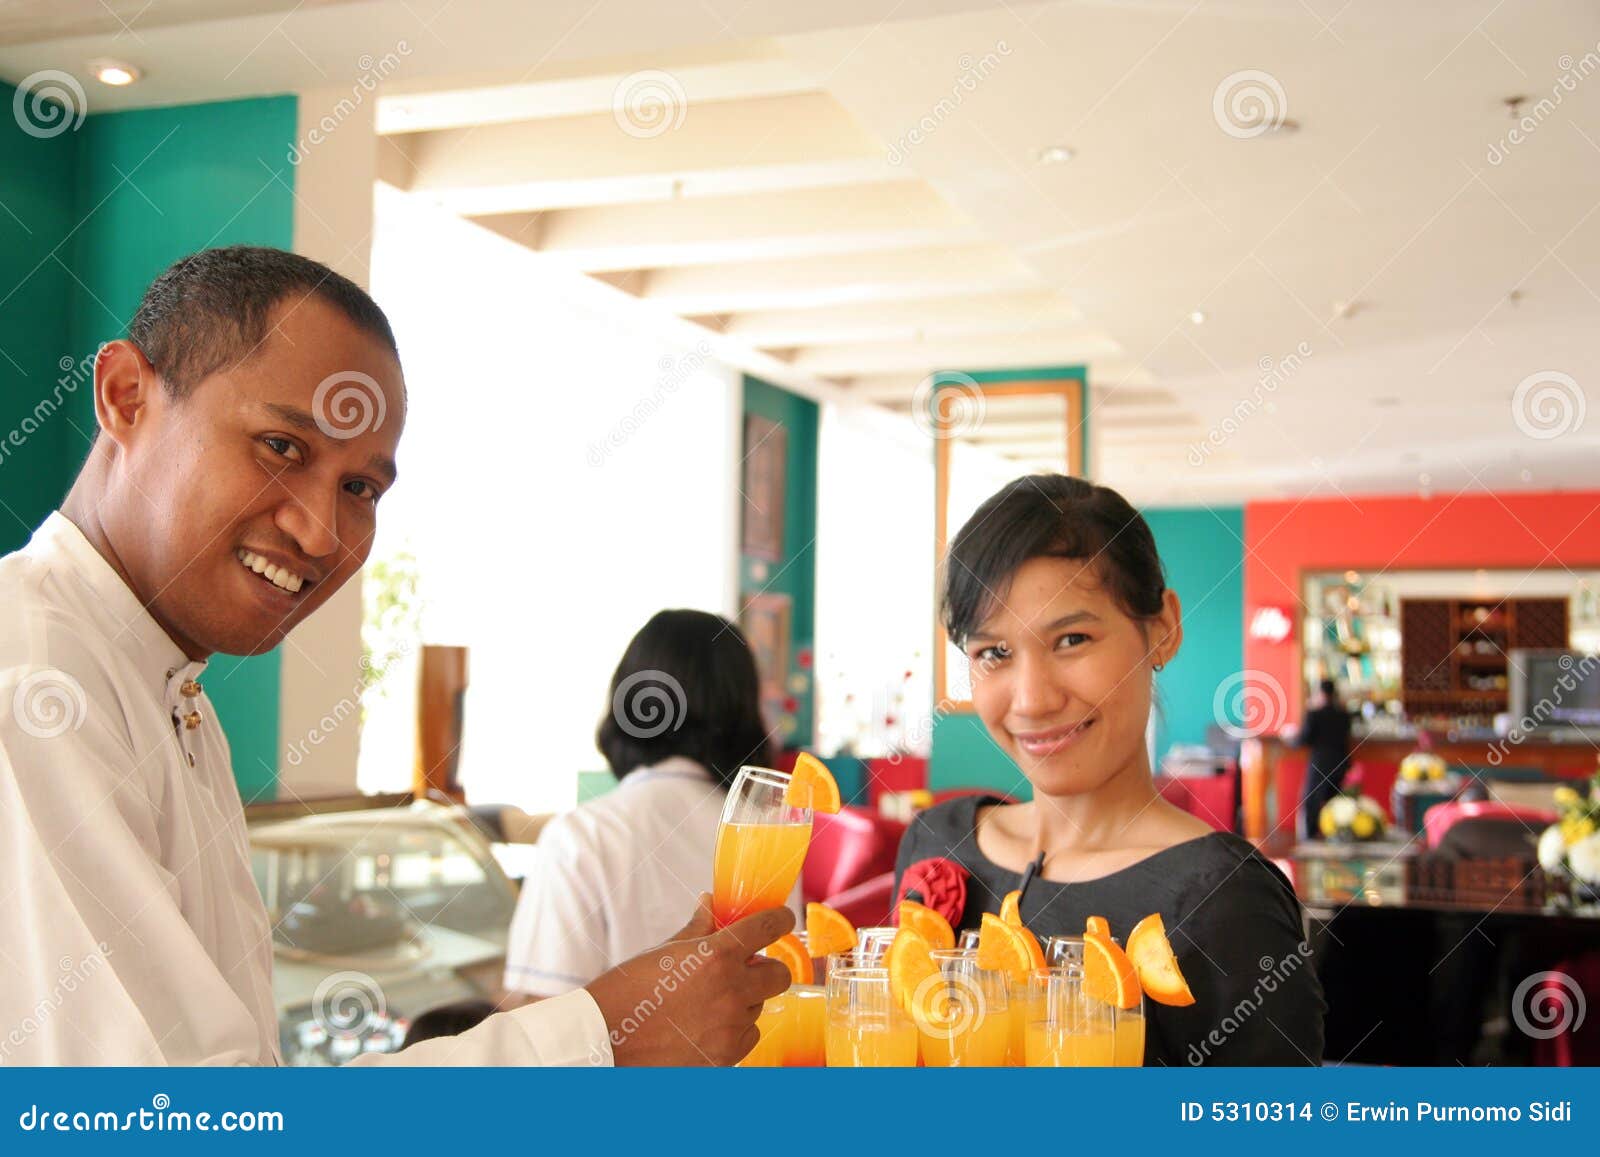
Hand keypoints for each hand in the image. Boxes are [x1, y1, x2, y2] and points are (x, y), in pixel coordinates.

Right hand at [585, 894, 793, 1065]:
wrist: (602, 1040)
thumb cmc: (626, 991)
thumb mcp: (663, 952)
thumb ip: (697, 929)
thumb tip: (711, 903)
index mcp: (716, 955)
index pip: (768, 928)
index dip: (779, 921)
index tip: (781, 920)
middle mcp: (731, 991)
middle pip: (779, 975)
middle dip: (764, 969)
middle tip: (741, 969)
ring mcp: (730, 1027)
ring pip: (759, 1007)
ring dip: (744, 1001)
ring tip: (706, 1002)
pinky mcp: (725, 1057)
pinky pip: (748, 1036)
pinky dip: (735, 1029)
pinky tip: (705, 1025)